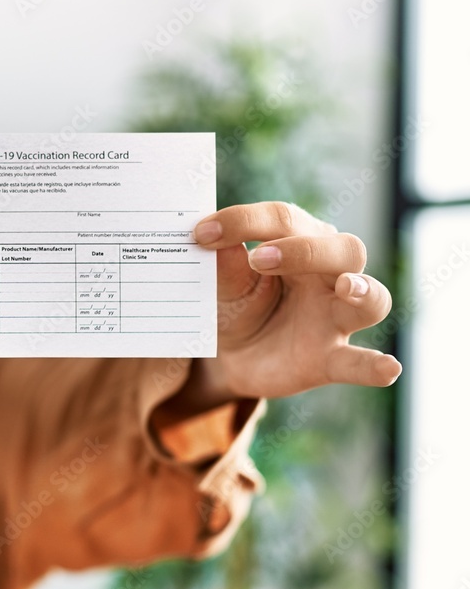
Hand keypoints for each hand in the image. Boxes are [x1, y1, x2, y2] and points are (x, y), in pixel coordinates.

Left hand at [188, 201, 401, 402]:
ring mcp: (335, 317)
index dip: (243, 221)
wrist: (230, 357)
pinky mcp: (330, 358)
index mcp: (299, 243)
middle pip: (343, 249)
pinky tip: (388, 368)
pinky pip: (359, 362)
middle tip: (257, 259)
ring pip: (372, 296)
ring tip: (344, 287)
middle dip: (304, 249)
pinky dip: (375, 366)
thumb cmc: (236, 305)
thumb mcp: (223, 286)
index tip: (201, 234)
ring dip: (360, 289)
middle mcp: (327, 275)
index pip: (283, 219)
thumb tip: (208, 238)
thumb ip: (222, 267)